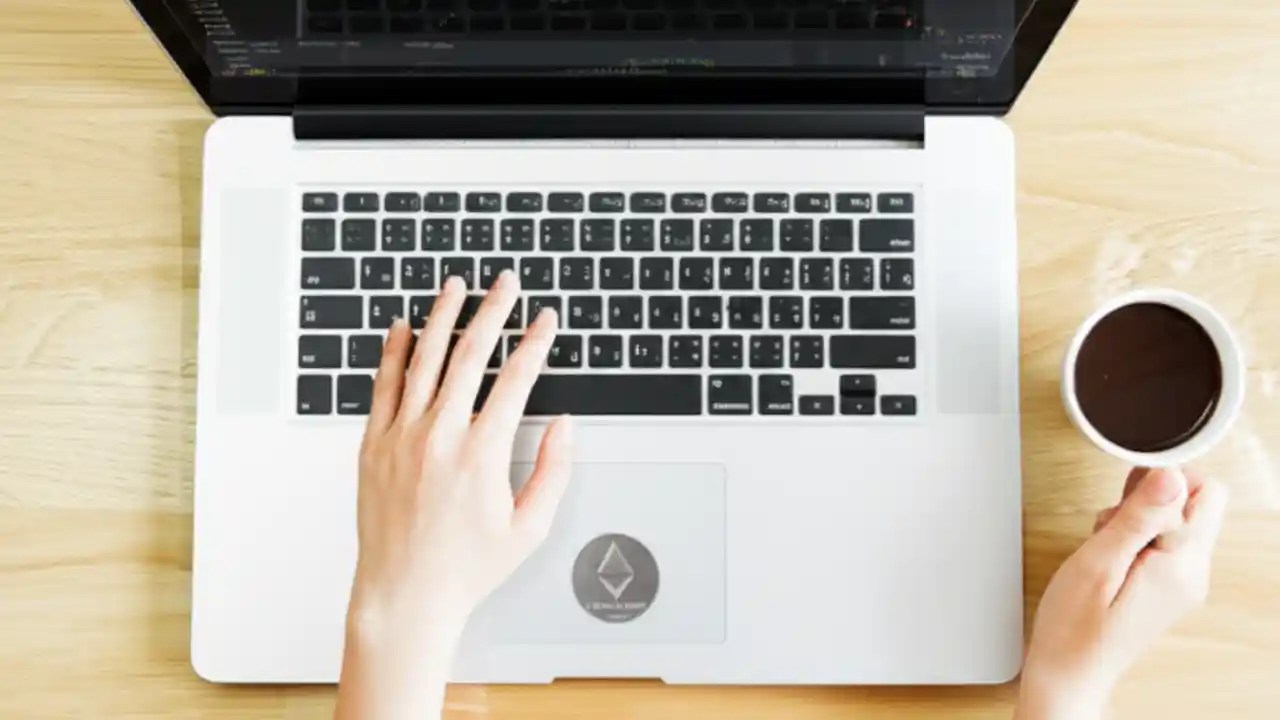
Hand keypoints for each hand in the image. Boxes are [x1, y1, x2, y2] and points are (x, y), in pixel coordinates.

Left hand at [334, 272, 573, 719]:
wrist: (404, 594)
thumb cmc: (465, 567)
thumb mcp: (530, 527)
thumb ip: (553, 471)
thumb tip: (564, 427)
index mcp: (483, 454)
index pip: (516, 379)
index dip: (534, 342)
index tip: (544, 321)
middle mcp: (440, 437)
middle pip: (469, 355)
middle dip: (492, 311)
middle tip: (505, 282)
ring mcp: (401, 437)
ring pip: (423, 360)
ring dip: (441, 317)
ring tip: (455, 286)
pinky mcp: (373, 445)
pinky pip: (383, 386)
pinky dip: (393, 352)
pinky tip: (401, 328)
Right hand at [1015, 467, 1227, 719]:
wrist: (1067, 670)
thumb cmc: (1074, 626)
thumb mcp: (1099, 562)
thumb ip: (1138, 517)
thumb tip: (1169, 476)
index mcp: (1181, 567)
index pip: (1202, 493)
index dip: (1160, 482)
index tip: (1124, 498)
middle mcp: (1192, 574)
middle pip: (1194, 504)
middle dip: (1150, 499)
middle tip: (1112, 524)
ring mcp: (1182, 582)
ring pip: (1176, 520)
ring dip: (1139, 518)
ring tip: (1106, 543)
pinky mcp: (1167, 586)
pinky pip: (1163, 541)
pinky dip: (1135, 535)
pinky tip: (1109, 554)